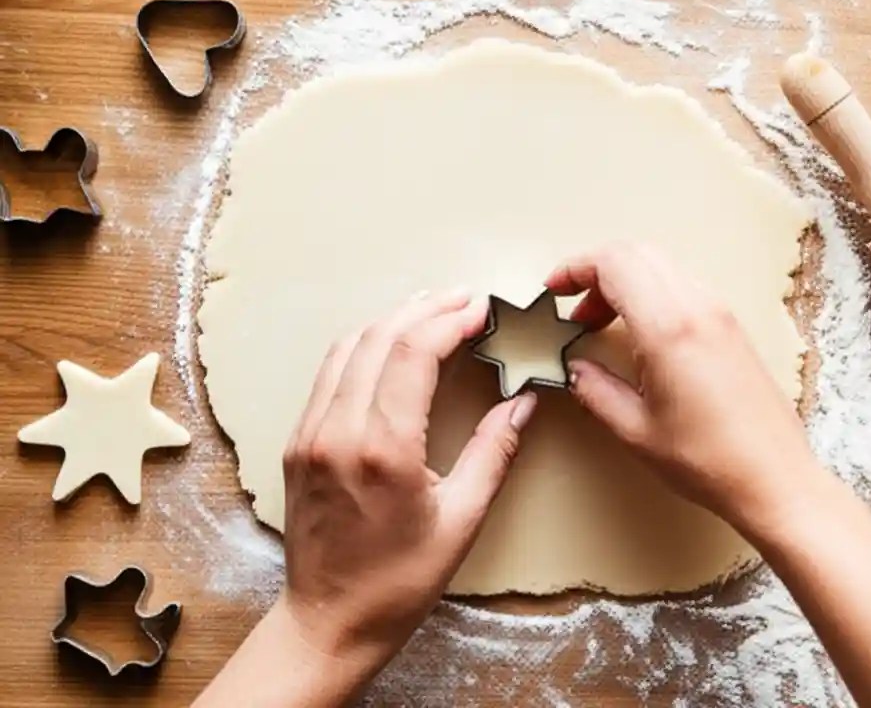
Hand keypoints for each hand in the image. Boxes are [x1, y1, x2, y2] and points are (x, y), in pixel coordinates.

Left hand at [276, 289, 536, 675]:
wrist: (330, 621)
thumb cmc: (399, 582)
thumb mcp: (462, 520)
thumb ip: (495, 452)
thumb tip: (523, 401)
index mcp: (381, 450)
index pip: (412, 354)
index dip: (450, 321)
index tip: (482, 310)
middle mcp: (336, 432)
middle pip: (377, 338)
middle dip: (424, 309)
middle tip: (465, 299)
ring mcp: (309, 435)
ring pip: (346, 349)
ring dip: (390, 321)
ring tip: (432, 310)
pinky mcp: (297, 444)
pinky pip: (329, 375)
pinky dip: (363, 347)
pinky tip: (391, 346)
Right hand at [545, 243, 820, 531]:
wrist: (775, 478)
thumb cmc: (712, 461)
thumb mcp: (636, 430)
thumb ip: (595, 390)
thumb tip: (576, 369)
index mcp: (669, 328)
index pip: (614, 263)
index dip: (575, 268)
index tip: (554, 290)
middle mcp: (699, 308)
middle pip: (637, 253)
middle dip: (597, 272)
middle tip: (575, 311)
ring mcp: (721, 314)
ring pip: (662, 267)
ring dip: (626, 283)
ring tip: (602, 325)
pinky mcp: (733, 328)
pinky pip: (684, 288)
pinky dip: (652, 295)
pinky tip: (640, 335)